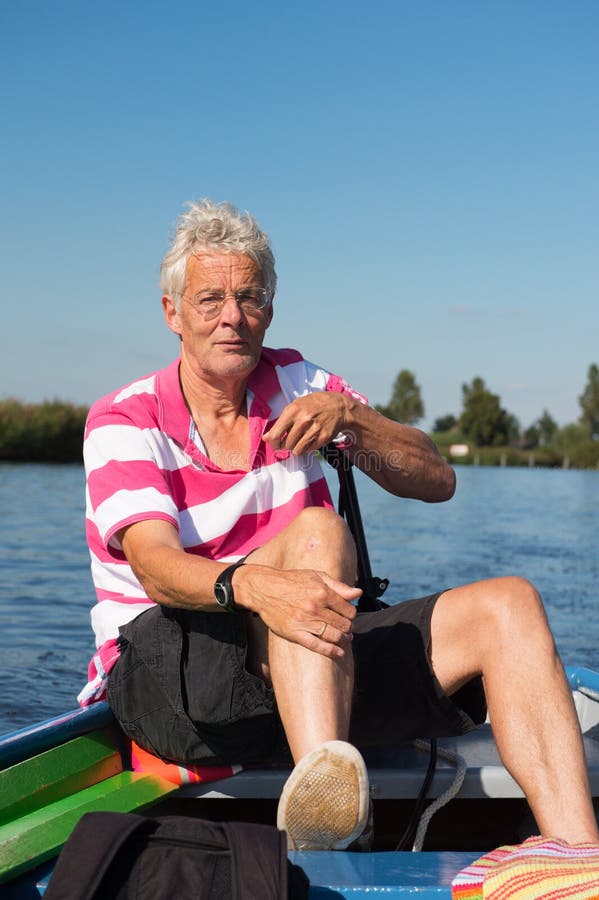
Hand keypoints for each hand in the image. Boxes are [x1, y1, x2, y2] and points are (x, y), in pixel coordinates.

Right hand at [236, 565, 360, 657]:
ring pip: (333, 636)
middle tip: (347, 628)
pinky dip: (331, 651)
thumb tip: (358, 593)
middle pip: (343, 624)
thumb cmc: (292, 580)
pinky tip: (339, 653)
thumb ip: (339, 586)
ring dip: (343, 639)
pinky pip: (317, 646)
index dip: (352, 614)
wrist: (264, 588)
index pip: (348, 610)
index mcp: (322, 592)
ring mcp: (304, 621)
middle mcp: (315, 607)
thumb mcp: (316, 576)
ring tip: (345, 639)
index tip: (349, 616)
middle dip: (348, 628)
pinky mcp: (294, 633)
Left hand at [263, 393, 350, 455]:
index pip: (275, 434)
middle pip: (286, 445)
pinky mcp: (323, 438)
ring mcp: (314, 429)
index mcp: (293, 410)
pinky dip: (307, 448)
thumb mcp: (295, 407)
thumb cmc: (313, 405)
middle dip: (286, 447)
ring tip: (299, 441)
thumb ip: (280, 422)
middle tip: (289, 443)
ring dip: (296, 449)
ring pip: (297, 450)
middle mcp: (303, 420)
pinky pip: (308, 450)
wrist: (338, 406)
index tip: (275, 445)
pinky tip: (310, 439)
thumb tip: (265, 438)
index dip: (273, 443)